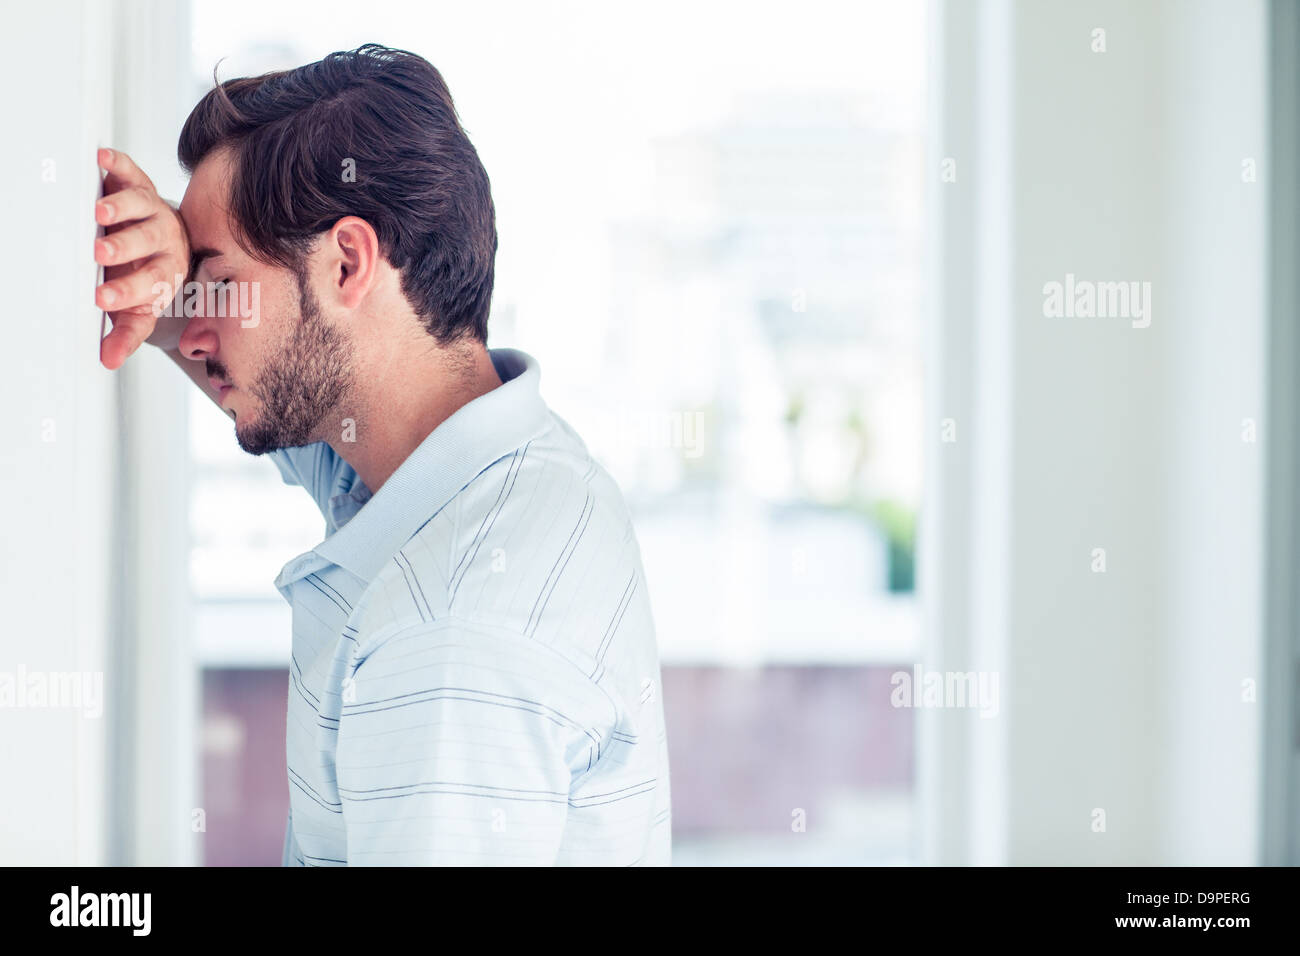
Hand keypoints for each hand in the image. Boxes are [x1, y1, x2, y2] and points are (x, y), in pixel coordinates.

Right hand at [94, 147, 191, 369]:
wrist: (165, 238)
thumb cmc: (146, 273)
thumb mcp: (140, 304)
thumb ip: (127, 330)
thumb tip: (109, 360)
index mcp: (165, 272)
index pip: (150, 284)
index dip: (128, 292)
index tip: (103, 299)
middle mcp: (164, 239)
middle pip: (147, 243)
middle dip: (125, 250)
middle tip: (102, 254)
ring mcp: (154, 210)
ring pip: (142, 206)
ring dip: (121, 209)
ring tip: (100, 213)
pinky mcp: (139, 183)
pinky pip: (132, 172)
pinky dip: (119, 164)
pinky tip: (102, 159)